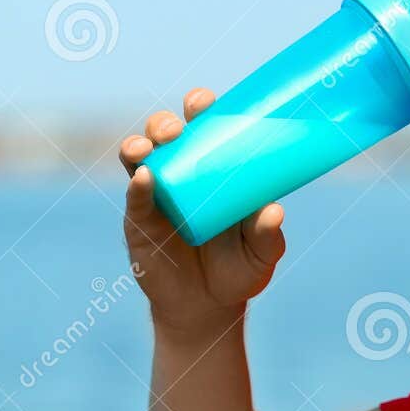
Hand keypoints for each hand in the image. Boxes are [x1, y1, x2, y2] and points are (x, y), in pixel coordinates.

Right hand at [121, 88, 286, 334]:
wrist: (209, 308)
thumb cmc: (241, 269)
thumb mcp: (262, 253)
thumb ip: (268, 234)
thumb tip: (274, 210)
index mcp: (213, 169)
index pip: (203, 128)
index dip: (201, 108)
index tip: (206, 102)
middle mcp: (180, 175)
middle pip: (165, 135)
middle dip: (166, 123)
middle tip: (180, 128)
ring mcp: (156, 196)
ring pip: (138, 157)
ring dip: (141, 144)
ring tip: (150, 148)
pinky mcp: (140, 222)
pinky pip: (134, 198)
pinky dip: (137, 186)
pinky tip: (144, 178)